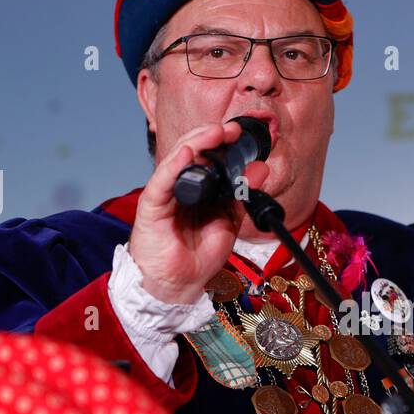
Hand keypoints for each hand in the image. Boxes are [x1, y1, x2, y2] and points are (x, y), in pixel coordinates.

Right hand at [128, 121, 269, 303]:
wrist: (181, 285)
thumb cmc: (199, 256)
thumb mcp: (229, 221)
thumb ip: (242, 195)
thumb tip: (261, 169)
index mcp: (198, 188)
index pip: (208, 156)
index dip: (223, 142)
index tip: (243, 134)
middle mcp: (180, 185)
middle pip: (193, 150)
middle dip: (213, 136)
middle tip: (234, 129)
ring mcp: (165, 193)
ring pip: (177, 158)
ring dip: (197, 141)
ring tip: (216, 132)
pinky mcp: (152, 204)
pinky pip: (162, 179)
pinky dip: (175, 164)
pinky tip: (189, 152)